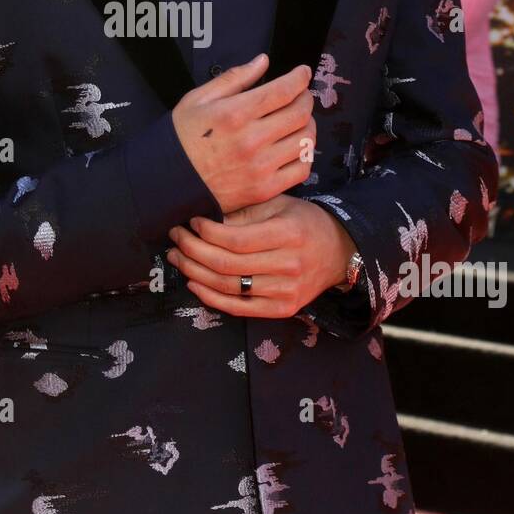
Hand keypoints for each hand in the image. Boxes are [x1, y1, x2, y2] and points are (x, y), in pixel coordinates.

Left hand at [165, 194, 356, 318]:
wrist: (339, 251)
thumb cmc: (303, 222)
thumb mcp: (278, 205)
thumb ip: (244, 213)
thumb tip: (203, 222)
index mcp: (288, 234)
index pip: (235, 239)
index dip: (206, 233)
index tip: (190, 222)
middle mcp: (289, 265)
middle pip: (227, 265)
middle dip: (192, 251)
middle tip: (175, 238)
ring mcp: (286, 291)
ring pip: (229, 287)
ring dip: (195, 273)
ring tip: (177, 258)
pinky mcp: (283, 309)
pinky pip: (239, 308)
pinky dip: (211, 298)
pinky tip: (194, 283)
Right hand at [171, 54, 315, 214]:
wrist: (166, 181)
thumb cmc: (182, 138)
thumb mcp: (199, 98)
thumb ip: (235, 78)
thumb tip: (263, 62)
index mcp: (236, 113)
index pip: (284, 90)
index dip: (300, 78)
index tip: (303, 73)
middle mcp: (252, 140)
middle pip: (300, 113)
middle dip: (306, 99)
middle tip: (301, 96)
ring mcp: (260, 167)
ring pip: (305, 140)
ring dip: (308, 125)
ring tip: (299, 121)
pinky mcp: (264, 189)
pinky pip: (301, 169)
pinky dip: (305, 155)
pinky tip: (296, 147)